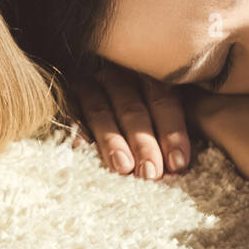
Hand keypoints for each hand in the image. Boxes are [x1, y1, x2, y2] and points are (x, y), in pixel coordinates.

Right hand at [68, 61, 189, 179]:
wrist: (92, 96)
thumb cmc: (146, 118)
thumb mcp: (165, 113)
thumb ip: (175, 129)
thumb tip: (182, 164)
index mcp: (149, 75)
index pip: (163, 100)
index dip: (172, 132)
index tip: (177, 164)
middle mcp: (119, 75)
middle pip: (132, 109)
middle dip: (143, 143)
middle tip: (150, 173)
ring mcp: (90, 84)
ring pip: (100, 112)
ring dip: (112, 141)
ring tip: (123, 167)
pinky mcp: (67, 97)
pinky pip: (71, 114)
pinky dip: (78, 132)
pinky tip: (83, 150)